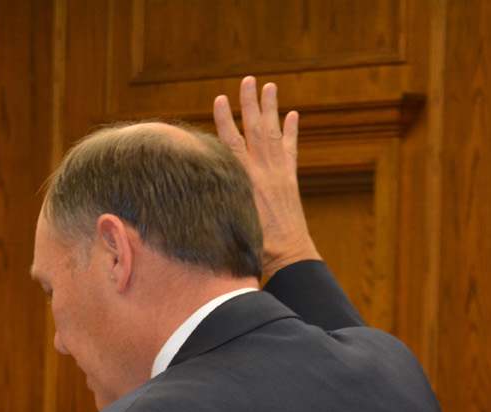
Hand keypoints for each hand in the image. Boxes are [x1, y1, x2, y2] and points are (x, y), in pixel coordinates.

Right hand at [213, 76, 321, 274]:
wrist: (289, 252)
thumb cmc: (255, 244)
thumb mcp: (232, 224)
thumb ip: (220, 204)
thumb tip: (198, 191)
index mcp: (246, 181)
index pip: (233, 143)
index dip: (225, 121)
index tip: (220, 99)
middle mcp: (264, 171)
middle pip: (255, 130)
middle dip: (250, 104)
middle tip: (249, 80)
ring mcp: (280, 172)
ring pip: (274, 133)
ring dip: (271, 109)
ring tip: (270, 86)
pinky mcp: (291, 178)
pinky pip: (291, 149)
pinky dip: (292, 131)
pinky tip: (292, 115)